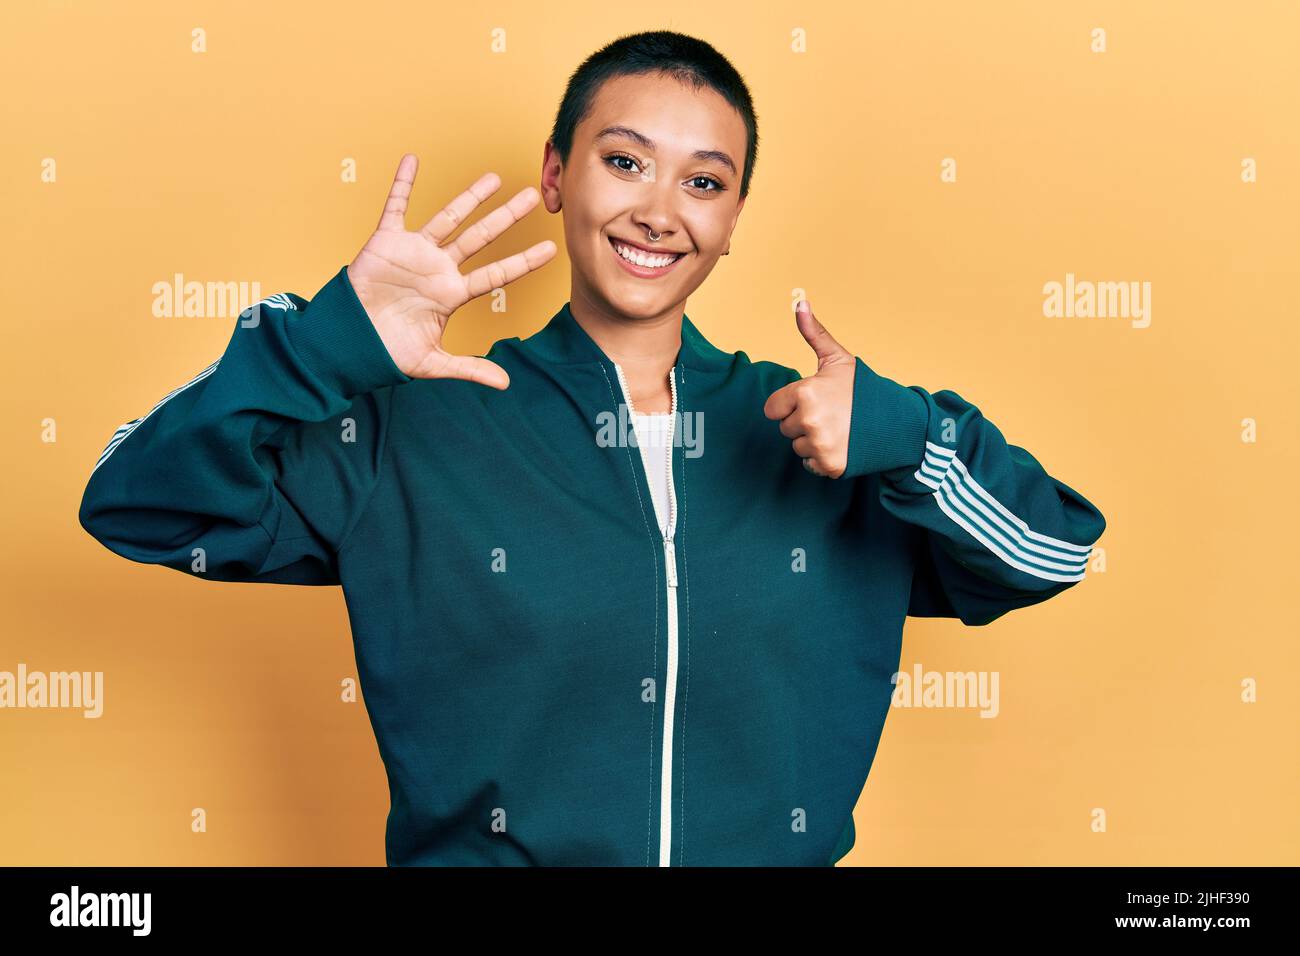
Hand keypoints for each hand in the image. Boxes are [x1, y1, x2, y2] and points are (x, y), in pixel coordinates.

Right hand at [346, 153, 556, 387]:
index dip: (523, 261)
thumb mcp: (433, 363)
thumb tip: (505, 384)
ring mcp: (414, 252)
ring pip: (448, 217)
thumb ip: (470, 368)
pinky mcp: (385, 241)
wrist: (351, 342)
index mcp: (453, 294)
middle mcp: (439, 268)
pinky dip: (402, 184)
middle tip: (532, 196)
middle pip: (480, 237)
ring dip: (469, 197)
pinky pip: (395, 206)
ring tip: (494, 178)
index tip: (550, 249)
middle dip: (506, 217)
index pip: (497, 274)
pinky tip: (412, 161)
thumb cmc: (389, 351)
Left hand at [763, 300, 856, 477]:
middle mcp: (809, 420)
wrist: (899, 422)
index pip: (772, 408)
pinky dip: (822, 458)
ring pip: (797, 447)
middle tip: (831, 414)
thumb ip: (814, 333)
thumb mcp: (838, 360)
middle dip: (803, 422)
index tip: (812, 400)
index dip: (790, 404)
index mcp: (805, 392)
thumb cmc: (865, 390)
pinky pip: (809, 464)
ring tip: (838, 429)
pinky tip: (841, 444)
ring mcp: (820, 445)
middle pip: (785, 428)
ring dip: (812, 440)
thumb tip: (799, 301)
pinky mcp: (829, 465)